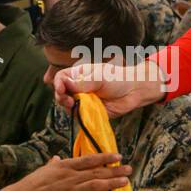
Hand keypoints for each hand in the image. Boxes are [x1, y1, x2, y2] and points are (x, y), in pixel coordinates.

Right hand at [3, 153, 131, 190]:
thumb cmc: (32, 184)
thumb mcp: (44, 169)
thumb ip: (54, 164)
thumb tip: (58, 158)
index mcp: (65, 166)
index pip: (89, 160)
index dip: (105, 157)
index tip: (118, 156)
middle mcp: (71, 177)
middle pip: (96, 172)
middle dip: (114, 170)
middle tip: (129, 169)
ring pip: (96, 186)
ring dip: (112, 183)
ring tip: (126, 182)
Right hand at [53, 60, 167, 114]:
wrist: (133, 92)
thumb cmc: (118, 79)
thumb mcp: (99, 77)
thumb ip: (82, 82)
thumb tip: (64, 83)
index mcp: (78, 75)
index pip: (61, 78)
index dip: (58, 83)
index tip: (61, 89)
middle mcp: (78, 87)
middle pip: (60, 93)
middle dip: (61, 97)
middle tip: (69, 101)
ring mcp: (83, 100)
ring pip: (67, 106)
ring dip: (69, 107)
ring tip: (76, 106)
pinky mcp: (89, 112)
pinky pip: (78, 115)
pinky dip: (78, 115)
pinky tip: (84, 111)